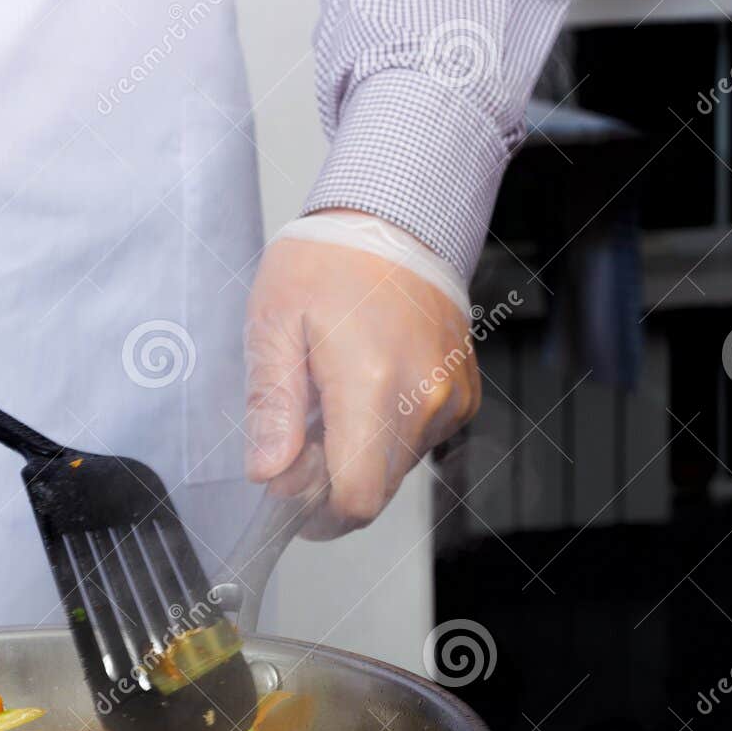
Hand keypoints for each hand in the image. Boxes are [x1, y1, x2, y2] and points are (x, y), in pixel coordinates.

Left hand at [243, 210, 478, 539]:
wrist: (394, 218)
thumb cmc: (328, 261)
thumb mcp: (274, 326)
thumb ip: (272, 407)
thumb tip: (269, 474)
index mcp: (371, 384)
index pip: (355, 499)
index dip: (316, 512)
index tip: (288, 487)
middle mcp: (422, 398)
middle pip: (374, 492)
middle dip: (329, 482)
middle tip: (299, 432)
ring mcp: (450, 398)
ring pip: (396, 471)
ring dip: (357, 456)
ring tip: (329, 399)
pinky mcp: (462, 394)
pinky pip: (419, 442)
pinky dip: (385, 434)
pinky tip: (362, 388)